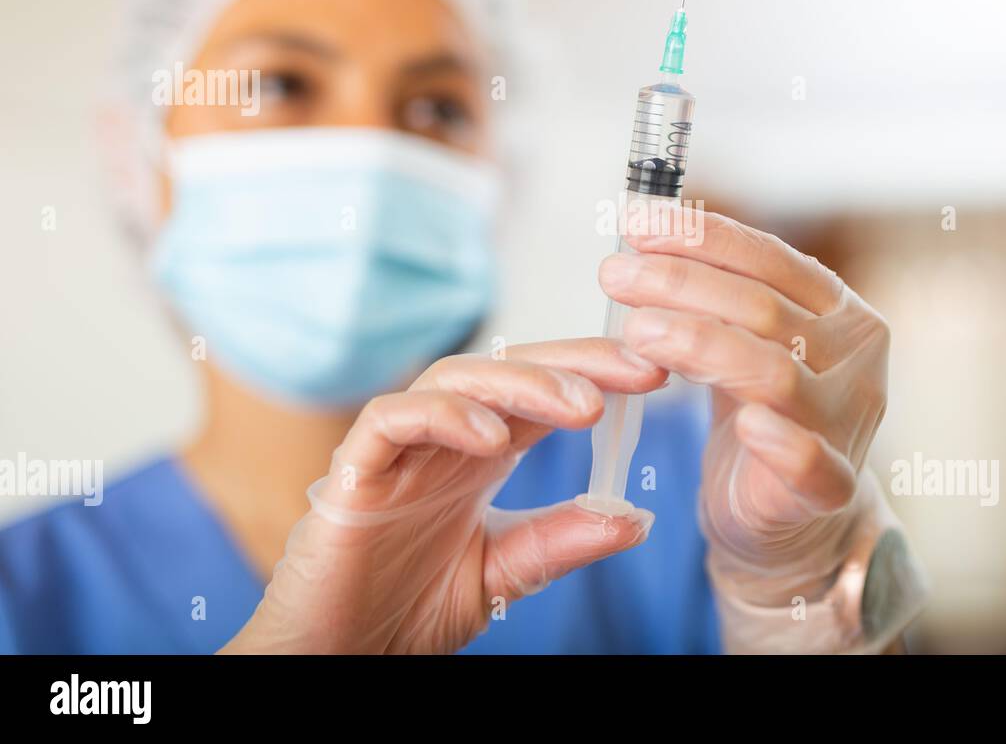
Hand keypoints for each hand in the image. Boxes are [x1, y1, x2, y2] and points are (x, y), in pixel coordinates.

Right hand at [222, 339, 663, 653]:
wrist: (336, 656)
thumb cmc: (407, 610)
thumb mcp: (503, 574)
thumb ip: (557, 542)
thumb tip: (633, 519)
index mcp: (480, 455)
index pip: (542, 393)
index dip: (595, 374)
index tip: (655, 376)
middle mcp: (441, 440)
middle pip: (506, 370)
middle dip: (572, 364)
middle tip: (634, 371)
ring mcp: (396, 449)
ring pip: (453, 379)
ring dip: (519, 385)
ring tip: (578, 405)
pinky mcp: (352, 472)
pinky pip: (390, 419)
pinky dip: (440, 416)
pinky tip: (489, 436)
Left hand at [599, 211, 888, 606]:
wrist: (784, 509)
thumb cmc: (755, 408)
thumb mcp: (735, 339)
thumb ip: (707, 294)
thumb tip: (636, 233)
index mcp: (836, 307)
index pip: (769, 259)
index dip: (702, 237)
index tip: (634, 223)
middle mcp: (855, 354)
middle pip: (763, 309)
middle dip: (681, 285)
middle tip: (614, 276)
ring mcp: (849, 420)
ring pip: (774, 373)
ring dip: (701, 345)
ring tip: (636, 330)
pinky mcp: (833, 485)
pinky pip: (811, 461)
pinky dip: (781, 441)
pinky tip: (746, 424)